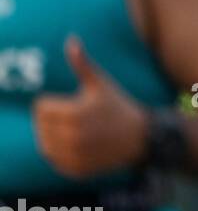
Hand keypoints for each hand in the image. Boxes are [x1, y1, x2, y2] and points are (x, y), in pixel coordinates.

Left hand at [34, 36, 149, 178]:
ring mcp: (75, 156)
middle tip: (73, 119)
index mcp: (75, 113)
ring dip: (54, 138)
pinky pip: (55, 161)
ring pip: (45, 146)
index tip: (71, 103)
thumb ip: (82, 64)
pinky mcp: (78, 170)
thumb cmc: (119, 106)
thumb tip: (72, 40)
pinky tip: (78, 146)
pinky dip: (61, 154)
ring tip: (73, 132)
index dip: (53, 103)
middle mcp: (73, 137)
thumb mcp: (101, 84)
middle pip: (41, 127)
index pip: (40, 108)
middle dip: (53, 121)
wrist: (142, 137)